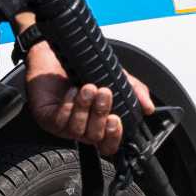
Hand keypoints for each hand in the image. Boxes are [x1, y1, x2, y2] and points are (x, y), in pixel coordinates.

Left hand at [26, 64, 158, 156]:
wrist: (59, 50)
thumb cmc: (83, 68)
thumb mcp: (116, 77)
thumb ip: (134, 91)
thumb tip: (148, 107)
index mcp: (98, 122)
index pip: (108, 144)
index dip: (113, 137)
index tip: (116, 119)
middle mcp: (82, 127)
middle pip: (94, 138)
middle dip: (100, 115)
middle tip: (103, 93)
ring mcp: (63, 125)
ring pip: (77, 130)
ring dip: (85, 108)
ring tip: (88, 87)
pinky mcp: (47, 118)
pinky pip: (60, 121)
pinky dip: (68, 105)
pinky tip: (72, 91)